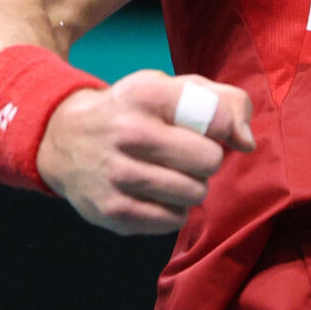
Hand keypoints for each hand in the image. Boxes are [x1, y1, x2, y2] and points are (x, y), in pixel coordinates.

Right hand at [37, 70, 253, 234]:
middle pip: (209, 161)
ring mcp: (117, 175)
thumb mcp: (170, 88)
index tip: (208, 130)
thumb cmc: (132, 111)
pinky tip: (156, 195)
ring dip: (191, 188)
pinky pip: (172, 221)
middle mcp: (128, 133)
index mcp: (147, 94)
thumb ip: (221, 102)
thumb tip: (246, 142)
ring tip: (170, 175)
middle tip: (186, 156)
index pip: (216, 117)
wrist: (64, 138)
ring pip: (193, 193)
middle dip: (206, 160)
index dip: (222, 128)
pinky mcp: (112, 210)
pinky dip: (173, 211)